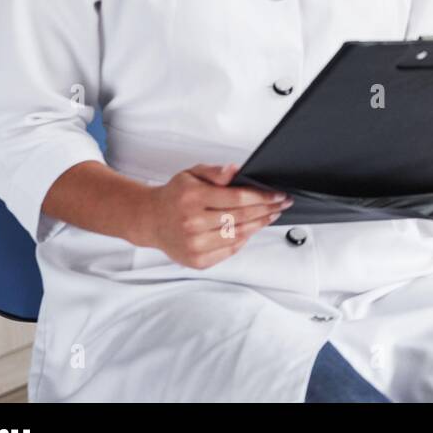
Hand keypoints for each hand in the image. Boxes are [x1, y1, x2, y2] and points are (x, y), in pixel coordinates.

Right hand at [136, 164, 291, 268]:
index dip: (262, 197)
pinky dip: (243, 239)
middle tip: (282, 204)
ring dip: (259, 225)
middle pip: (241, 217)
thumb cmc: (175, 195)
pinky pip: (230, 250)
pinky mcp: (197, 260)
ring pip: (238, 235)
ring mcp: (194, 244)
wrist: (151, 220)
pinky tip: (251, 229)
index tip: (278, 195)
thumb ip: (215, 172)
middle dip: (267, 210)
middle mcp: (192, 223)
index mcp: (193, 198)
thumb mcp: (192, 173)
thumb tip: (236, 171)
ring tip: (271, 215)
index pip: (237, 198)